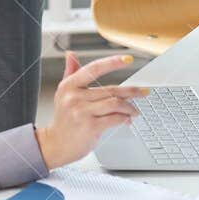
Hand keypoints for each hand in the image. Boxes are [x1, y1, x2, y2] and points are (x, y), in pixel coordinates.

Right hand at [34, 53, 147, 169]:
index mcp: (69, 86)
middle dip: (131, 91)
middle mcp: (74, 97)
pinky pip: (115, 118)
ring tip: (134, 110)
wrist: (55, 144)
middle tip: (143, 91)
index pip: (93, 69)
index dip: (112, 62)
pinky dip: (124, 118)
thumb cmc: (63, 119)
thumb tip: (70, 54)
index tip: (127, 59)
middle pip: (110, 89)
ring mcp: (82, 112)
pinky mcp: (90, 127)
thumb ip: (70, 73)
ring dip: (129, 107)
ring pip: (115, 103)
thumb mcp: (63, 93)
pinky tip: (127, 119)